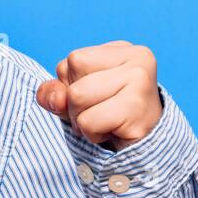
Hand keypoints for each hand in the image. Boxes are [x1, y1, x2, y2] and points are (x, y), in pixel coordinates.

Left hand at [35, 41, 161, 150]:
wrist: (143, 147)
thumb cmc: (106, 116)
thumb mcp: (73, 97)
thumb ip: (54, 91)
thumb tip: (55, 98)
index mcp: (122, 49)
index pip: (73, 60)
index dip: (71, 84)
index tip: (97, 96)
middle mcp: (137, 59)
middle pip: (73, 75)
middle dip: (75, 104)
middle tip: (101, 113)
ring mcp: (141, 82)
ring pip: (76, 96)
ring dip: (81, 120)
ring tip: (105, 122)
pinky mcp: (138, 110)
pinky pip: (88, 122)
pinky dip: (91, 134)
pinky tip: (113, 132)